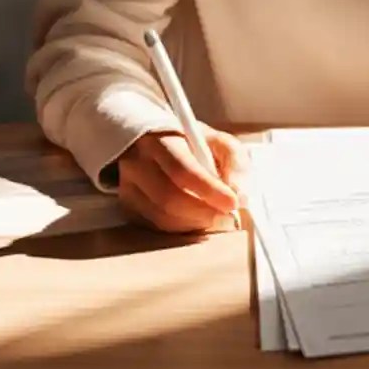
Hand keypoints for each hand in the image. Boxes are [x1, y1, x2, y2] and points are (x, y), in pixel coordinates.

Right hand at [116, 124, 246, 233]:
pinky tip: (196, 219)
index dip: (209, 190)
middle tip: (227, 216)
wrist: (157, 143)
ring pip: (161, 216)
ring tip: (215, 216)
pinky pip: (155, 225)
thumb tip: (240, 195)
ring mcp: (129, 185)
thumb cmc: (193, 144)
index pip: (182, 170)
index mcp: (162, 141)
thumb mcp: (220, 142)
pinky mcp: (128, 204)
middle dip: (204, 212)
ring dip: (195, 223)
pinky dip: (181, 228)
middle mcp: (139, 162)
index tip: (232, 202)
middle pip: (169, 198)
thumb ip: (236, 164)